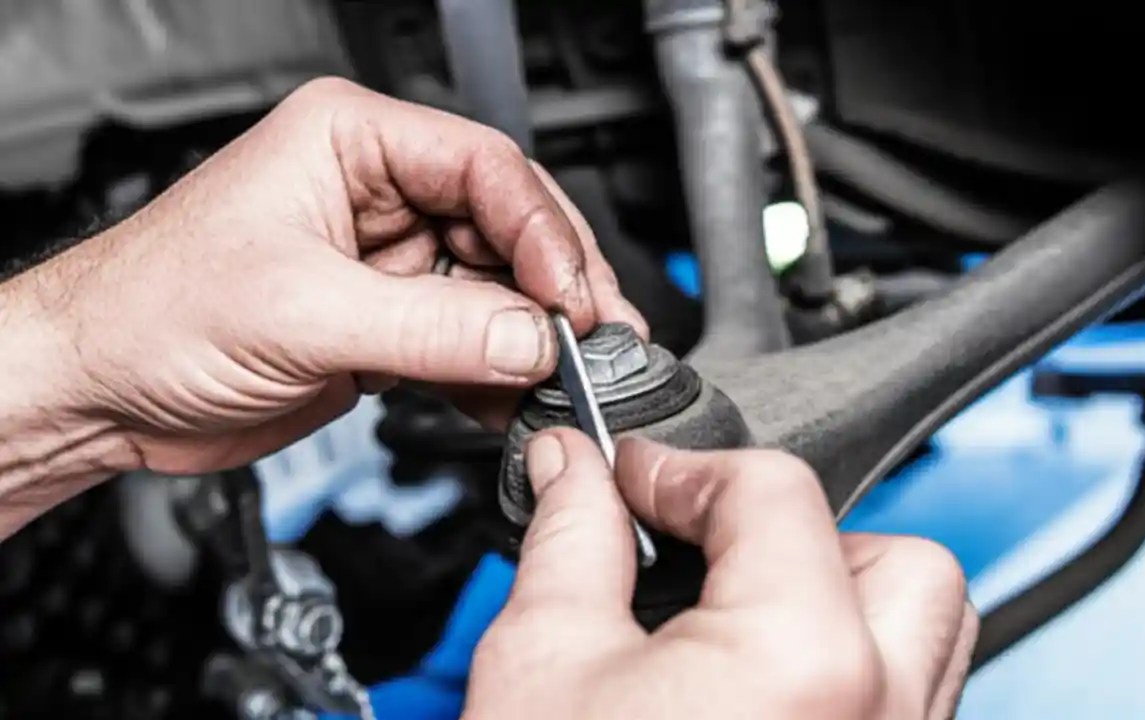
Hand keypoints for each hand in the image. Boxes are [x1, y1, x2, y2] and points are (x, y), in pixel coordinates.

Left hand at [0, 78, 643, 534]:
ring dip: (533, 337)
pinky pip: (465, 342)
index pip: (484, 168)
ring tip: (570, 377)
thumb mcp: (302, 311)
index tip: (573, 296)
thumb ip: (431, 328)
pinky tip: (519, 399)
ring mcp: (385, 263)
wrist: (97, 390)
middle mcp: (376, 193)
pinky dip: (496, 374)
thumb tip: (531, 338)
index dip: (542, 232)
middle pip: (505, 227)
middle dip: (554, 286)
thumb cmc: (149, 311)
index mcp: (351, 142)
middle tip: (594, 340)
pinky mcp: (385, 325)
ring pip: (494, 289)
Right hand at [466, 430, 977, 719]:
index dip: (685, 469)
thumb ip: (572, 540)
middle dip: (799, 534)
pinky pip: (911, 709)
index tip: (635, 484)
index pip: (778, 491)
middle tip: (706, 554)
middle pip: (902, 560)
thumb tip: (575, 473)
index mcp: (803, 663)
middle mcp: (883, 719)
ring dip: (842, 602)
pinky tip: (758, 697)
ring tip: (736, 624)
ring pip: (928, 638)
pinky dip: (850, 675)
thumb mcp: (544, 664)